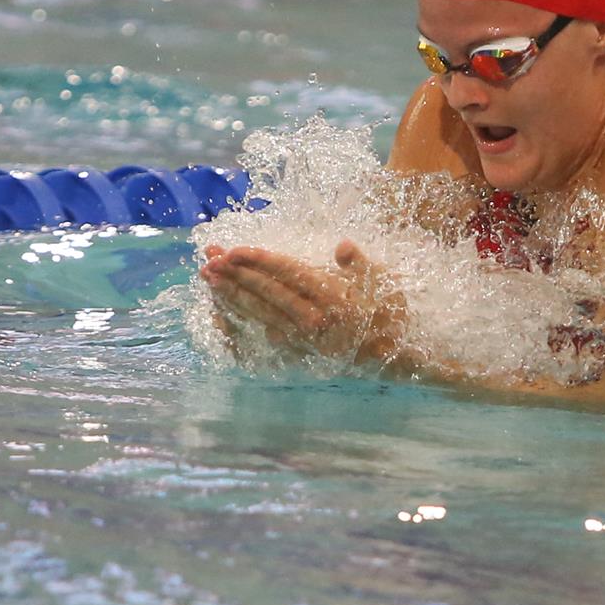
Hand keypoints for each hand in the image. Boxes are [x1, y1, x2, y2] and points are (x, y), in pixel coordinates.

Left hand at [199, 240, 406, 363]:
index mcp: (333, 296)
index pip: (288, 274)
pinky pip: (263, 337)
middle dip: (236, 276)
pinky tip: (222, 318)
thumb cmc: (390, 313)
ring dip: (232, 297)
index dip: (259, 260)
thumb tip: (340, 246)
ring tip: (209, 281)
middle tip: (208, 262)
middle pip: (267, 293)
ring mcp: (305, 338)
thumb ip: (359, 263)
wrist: (396, 357)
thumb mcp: (383, 281)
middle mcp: (314, 318)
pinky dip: (242, 328)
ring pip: (261, 314)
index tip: (234, 249)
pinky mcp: (300, 351)